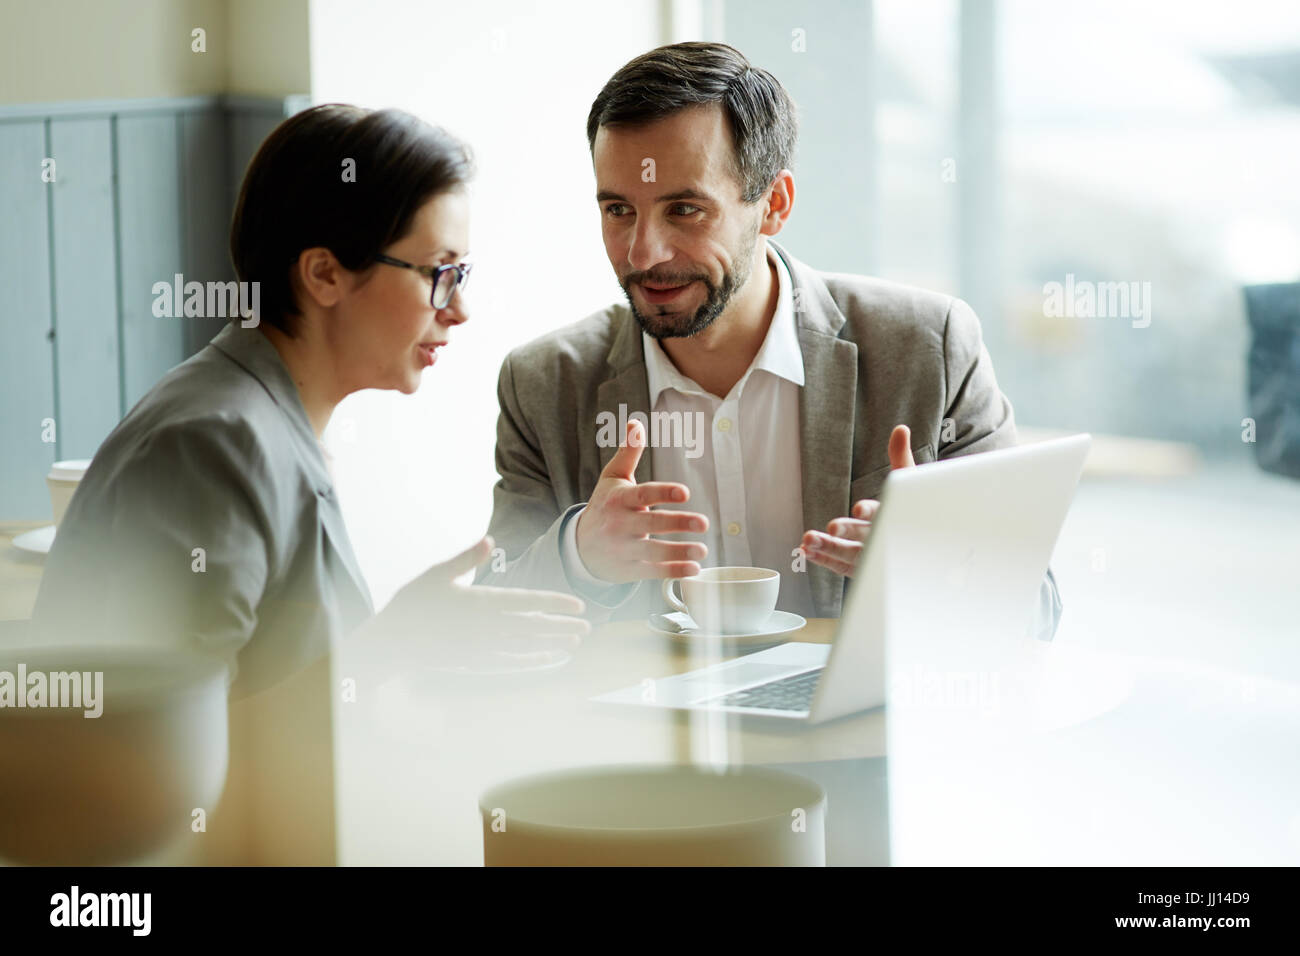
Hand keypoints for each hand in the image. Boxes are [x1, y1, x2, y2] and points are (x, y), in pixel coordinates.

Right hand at [375, 535, 589, 667]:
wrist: (390, 644)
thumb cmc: (412, 604)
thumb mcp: (437, 574)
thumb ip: (466, 558)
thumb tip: (490, 540)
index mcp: (480, 602)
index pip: (527, 601)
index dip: (555, 603)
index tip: (578, 604)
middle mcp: (486, 628)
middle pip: (534, 627)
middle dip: (562, 626)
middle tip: (588, 626)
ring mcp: (482, 648)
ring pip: (526, 647)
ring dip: (553, 645)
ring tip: (575, 642)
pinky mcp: (475, 662)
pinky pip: (511, 663)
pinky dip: (533, 662)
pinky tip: (548, 660)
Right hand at [575, 420, 708, 583]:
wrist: (579, 546)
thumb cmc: (604, 506)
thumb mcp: (612, 478)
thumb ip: (628, 453)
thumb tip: (637, 423)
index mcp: (619, 499)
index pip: (643, 495)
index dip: (664, 493)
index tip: (685, 492)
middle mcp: (620, 524)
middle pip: (651, 524)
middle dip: (678, 523)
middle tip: (703, 523)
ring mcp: (624, 549)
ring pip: (653, 551)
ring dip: (679, 552)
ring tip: (703, 549)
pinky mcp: (629, 569)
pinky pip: (653, 571)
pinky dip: (673, 571)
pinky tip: (694, 568)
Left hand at [800, 423, 915, 576]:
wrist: (931, 551)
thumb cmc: (914, 512)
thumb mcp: (910, 483)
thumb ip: (900, 457)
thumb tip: (900, 428)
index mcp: (897, 517)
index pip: (885, 513)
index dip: (871, 511)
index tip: (858, 508)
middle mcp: (886, 539)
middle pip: (866, 536)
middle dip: (848, 532)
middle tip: (831, 527)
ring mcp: (874, 557)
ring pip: (850, 555)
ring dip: (828, 547)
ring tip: (808, 539)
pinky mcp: (862, 570)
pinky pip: (840, 567)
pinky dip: (823, 560)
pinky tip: (805, 551)